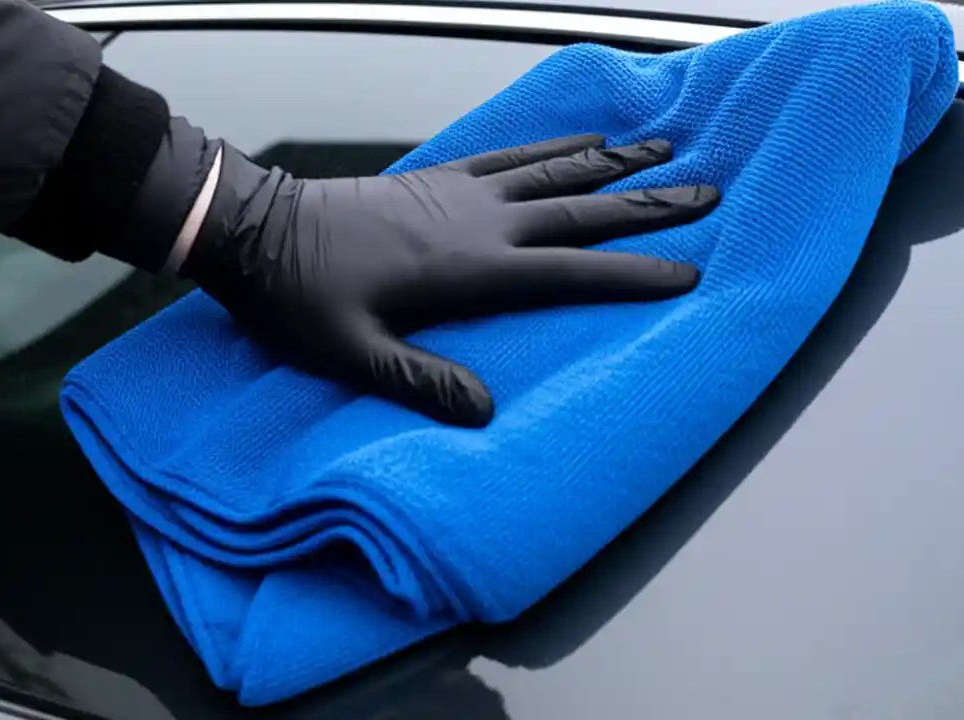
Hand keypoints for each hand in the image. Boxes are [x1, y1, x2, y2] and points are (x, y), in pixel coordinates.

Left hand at [183, 133, 719, 426]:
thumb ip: (419, 380)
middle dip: (648, 206)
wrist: (252, 229)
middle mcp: (477, 223)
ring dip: (614, 164)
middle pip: (580, 211)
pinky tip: (585, 140)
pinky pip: (513, 156)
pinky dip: (556, 146)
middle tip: (710, 193)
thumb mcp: (350, 353)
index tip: (690, 271)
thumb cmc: (297, 298)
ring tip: (666, 151)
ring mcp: (461, 194)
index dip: (632, 273)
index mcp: (467, 270)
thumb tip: (485, 414)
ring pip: (556, 173)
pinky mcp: (440, 179)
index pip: (569, 273)